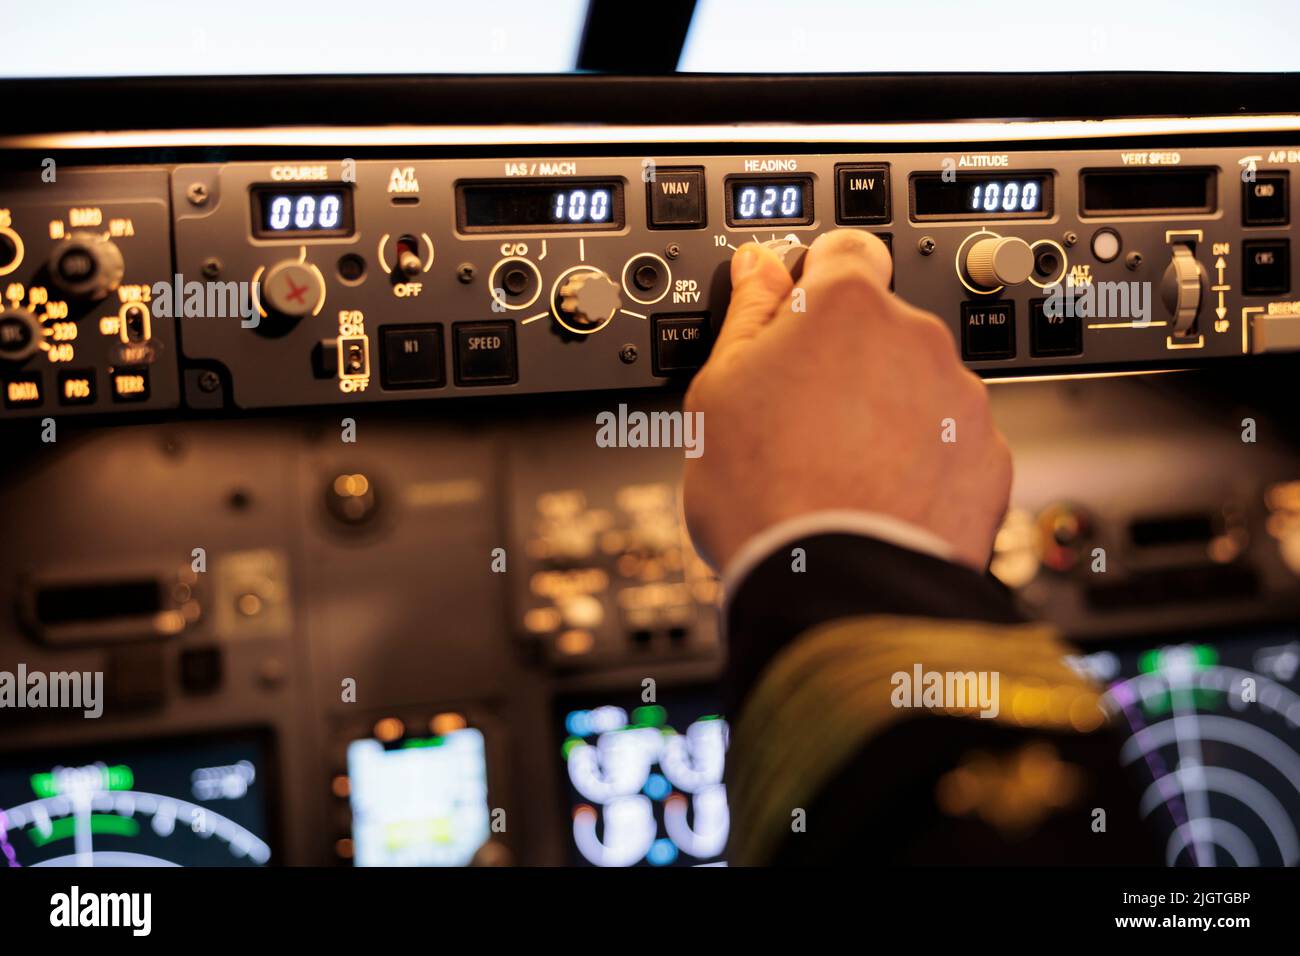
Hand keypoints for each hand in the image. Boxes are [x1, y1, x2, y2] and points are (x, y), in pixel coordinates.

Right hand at [683, 230, 1012, 572]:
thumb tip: (757, 268)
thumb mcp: (718, 391)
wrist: (834, 592)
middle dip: (848, 360)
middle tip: (802, 418)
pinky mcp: (988, 459)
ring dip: (887, 412)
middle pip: (882, 328)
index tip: (801, 314)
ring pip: (919, 387)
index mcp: (846, 307)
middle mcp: (917, 339)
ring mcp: (960, 400)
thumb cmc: (766, 494)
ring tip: (837, 469)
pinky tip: (877, 495)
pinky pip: (951, 444)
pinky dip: (923, 461)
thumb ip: (747, 316)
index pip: (845, 250)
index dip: (818, 278)